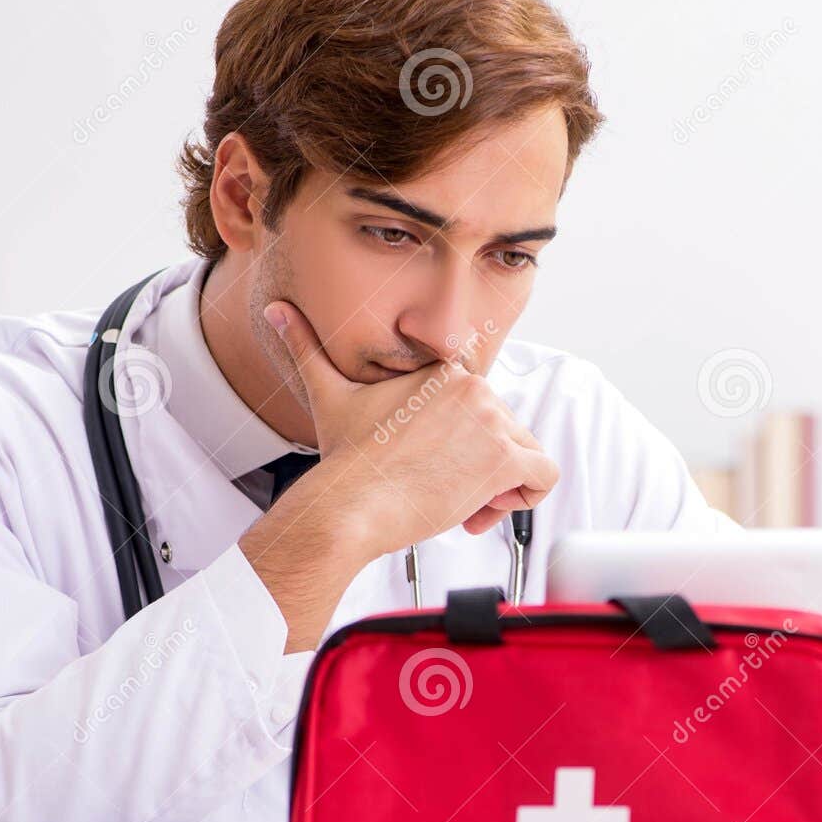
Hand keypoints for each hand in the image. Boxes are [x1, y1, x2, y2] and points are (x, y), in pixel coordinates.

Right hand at [263, 299, 558, 556]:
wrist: (350, 503)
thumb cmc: (345, 461)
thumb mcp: (329, 395)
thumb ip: (307, 348)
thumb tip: (276, 311)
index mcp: (444, 371)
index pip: (480, 410)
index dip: (463, 441)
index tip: (432, 463)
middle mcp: (474, 387)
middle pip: (504, 433)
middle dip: (479, 470)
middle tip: (443, 493)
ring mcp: (492, 420)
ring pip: (526, 455)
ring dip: (498, 487)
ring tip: (459, 505)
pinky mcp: (504, 458)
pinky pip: (545, 476)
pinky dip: (526, 499)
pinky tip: (482, 509)